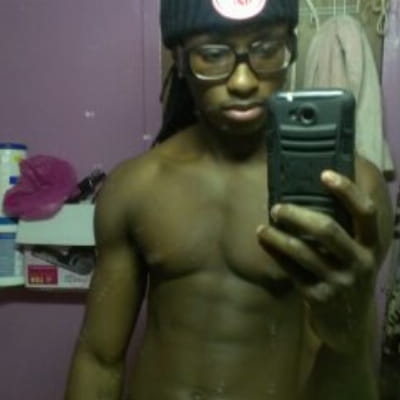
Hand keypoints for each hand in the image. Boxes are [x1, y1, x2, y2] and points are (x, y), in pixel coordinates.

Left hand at [257, 170, 380, 353]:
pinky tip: (263, 242)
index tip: (324, 173)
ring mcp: (339, 282)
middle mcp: (359, 262)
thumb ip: (344, 231)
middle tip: (277, 207)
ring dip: (278, 236)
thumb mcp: (356, 255)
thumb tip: (312, 193)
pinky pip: (291, 270)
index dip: (347, 191)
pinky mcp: (318, 297)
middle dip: (298, 214)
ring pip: (303, 252)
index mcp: (371, 246)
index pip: (365, 213)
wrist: (348, 325)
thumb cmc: (348, 277)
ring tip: (262, 227)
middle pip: (327, 230)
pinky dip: (275, 254)